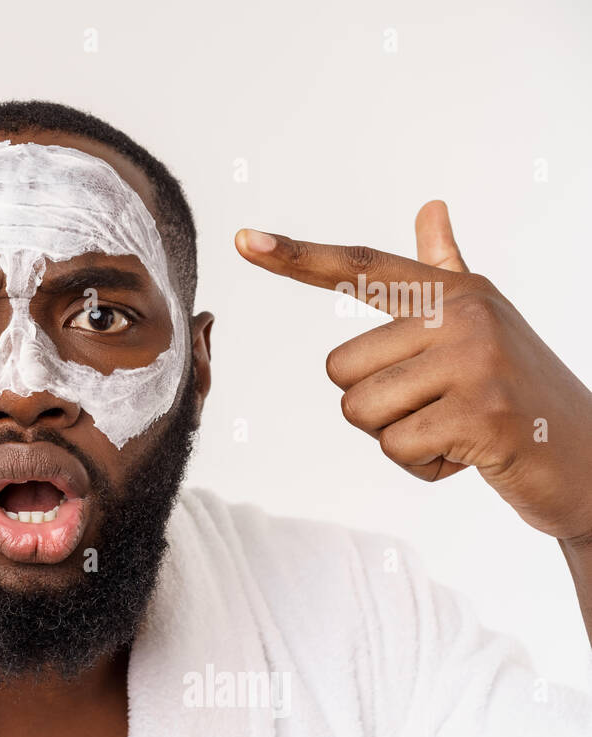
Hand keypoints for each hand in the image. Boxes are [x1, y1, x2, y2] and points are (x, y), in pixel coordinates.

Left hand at [234, 201, 591, 544]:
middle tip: (440, 408)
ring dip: (399, 437)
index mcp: (454, 291)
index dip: (297, 257)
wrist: (588, 455)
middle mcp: (463, 314)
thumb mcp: (482, 324)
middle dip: (377, 406)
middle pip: (340, 370)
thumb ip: (444, 271)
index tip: (244, 240)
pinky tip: (468, 454)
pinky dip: (423, 465)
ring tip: (454, 429)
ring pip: (360, 411)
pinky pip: (396, 447)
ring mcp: (475, 361)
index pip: (360, 267)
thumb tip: (431, 207)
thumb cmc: (518, 390)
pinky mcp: (480, 413)